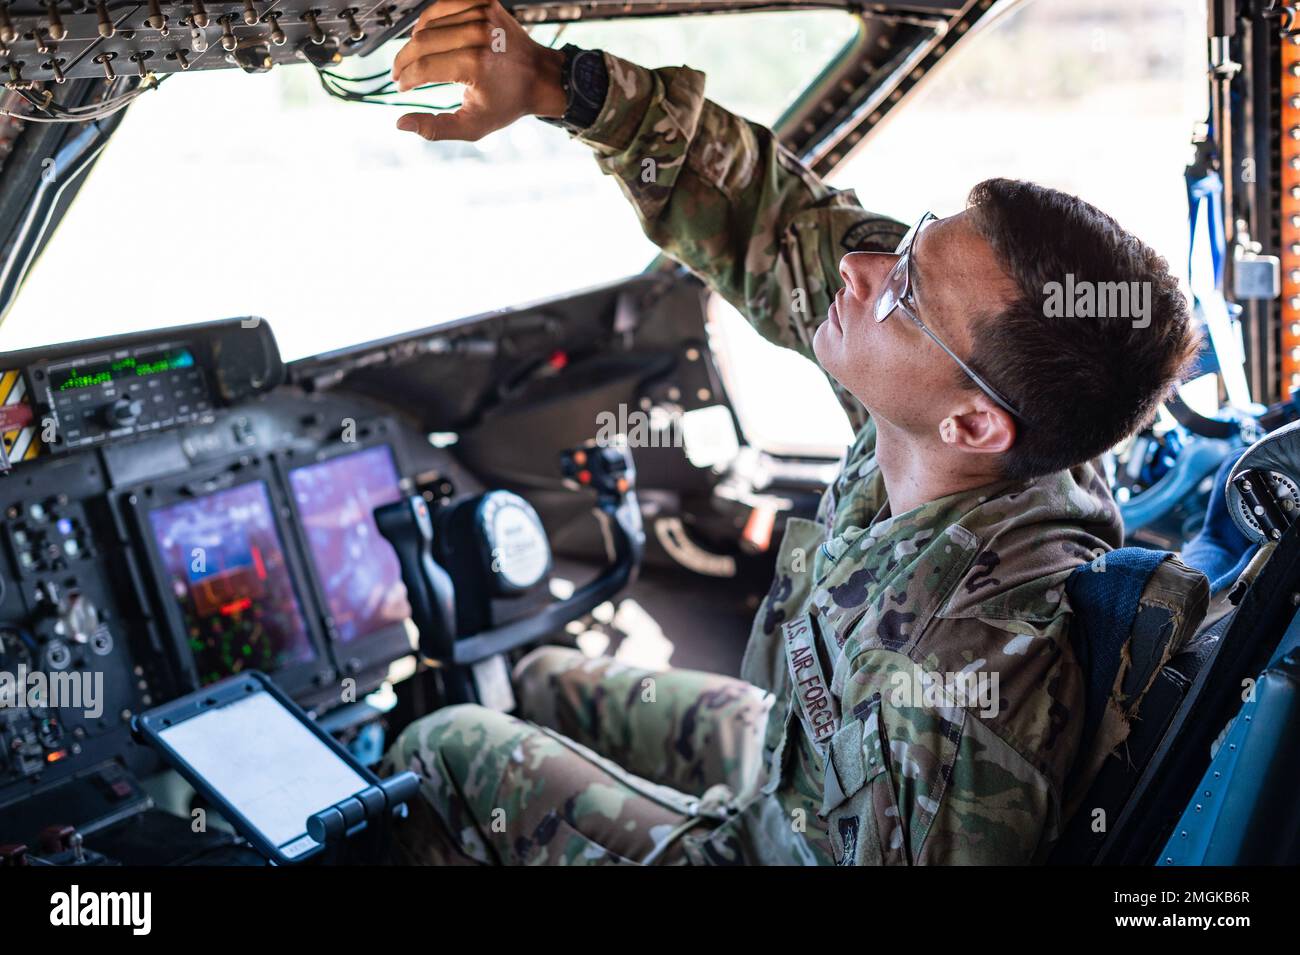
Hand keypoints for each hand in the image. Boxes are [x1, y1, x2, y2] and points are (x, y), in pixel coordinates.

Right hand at [390, 0, 566, 141]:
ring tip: (415, 58)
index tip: (402, 86)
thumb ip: (436, 129)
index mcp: (475, 65)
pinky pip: (442, 6)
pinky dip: (430, 21)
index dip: (406, 78)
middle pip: (421, 42)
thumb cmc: (508, 102)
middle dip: (404, 60)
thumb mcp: (473, 125)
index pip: (423, 67)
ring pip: (427, 23)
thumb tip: (402, 123)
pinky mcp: (484, 3)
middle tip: (401, 73)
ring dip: (415, 41)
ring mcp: (482, 15)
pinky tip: (428, 36)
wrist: (539, 77)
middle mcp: (478, 35)